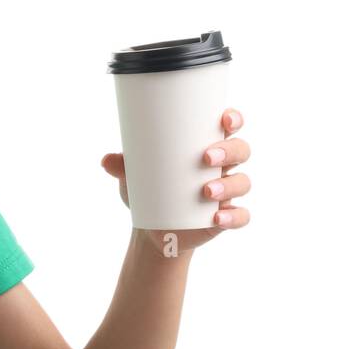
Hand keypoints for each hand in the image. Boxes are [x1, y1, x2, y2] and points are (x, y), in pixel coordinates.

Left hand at [100, 108, 251, 255]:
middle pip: (241, 151)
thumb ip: (122, 166)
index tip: (224, 119)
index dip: (233, 119)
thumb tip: (106, 161)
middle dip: (229, 151)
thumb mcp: (133, 177)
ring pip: (242, 182)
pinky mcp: (226, 218)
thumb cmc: (147, 190)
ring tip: (205, 192)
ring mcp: (227, 193)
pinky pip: (241, 216)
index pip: (228, 126)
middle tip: (206, 158)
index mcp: (205, 146)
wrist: (151, 229)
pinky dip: (233, 217)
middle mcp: (222, 167)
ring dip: (228, 185)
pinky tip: (217, 218)